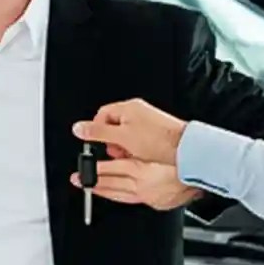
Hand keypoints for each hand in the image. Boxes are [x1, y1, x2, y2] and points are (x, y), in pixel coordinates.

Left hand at [70, 158, 200, 209]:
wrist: (202, 172)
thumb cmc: (182, 157)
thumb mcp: (154, 147)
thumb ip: (136, 149)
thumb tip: (119, 149)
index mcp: (140, 169)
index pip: (111, 170)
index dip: (95, 170)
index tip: (84, 168)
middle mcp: (141, 185)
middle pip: (110, 184)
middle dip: (92, 182)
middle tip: (78, 180)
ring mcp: (147, 195)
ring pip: (118, 194)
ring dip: (102, 191)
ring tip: (89, 188)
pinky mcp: (154, 201)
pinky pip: (130, 200)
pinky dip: (118, 197)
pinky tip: (112, 195)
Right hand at [72, 98, 187, 164]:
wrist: (184, 149)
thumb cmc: (158, 141)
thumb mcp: (122, 138)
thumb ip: (98, 132)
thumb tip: (78, 128)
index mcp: (128, 108)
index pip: (102, 114)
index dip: (97, 130)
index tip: (98, 142)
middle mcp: (138, 112)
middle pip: (113, 125)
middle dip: (111, 141)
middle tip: (117, 151)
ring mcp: (147, 122)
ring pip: (125, 135)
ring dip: (123, 147)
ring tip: (129, 155)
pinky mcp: (155, 133)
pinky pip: (137, 140)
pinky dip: (135, 149)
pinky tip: (140, 156)